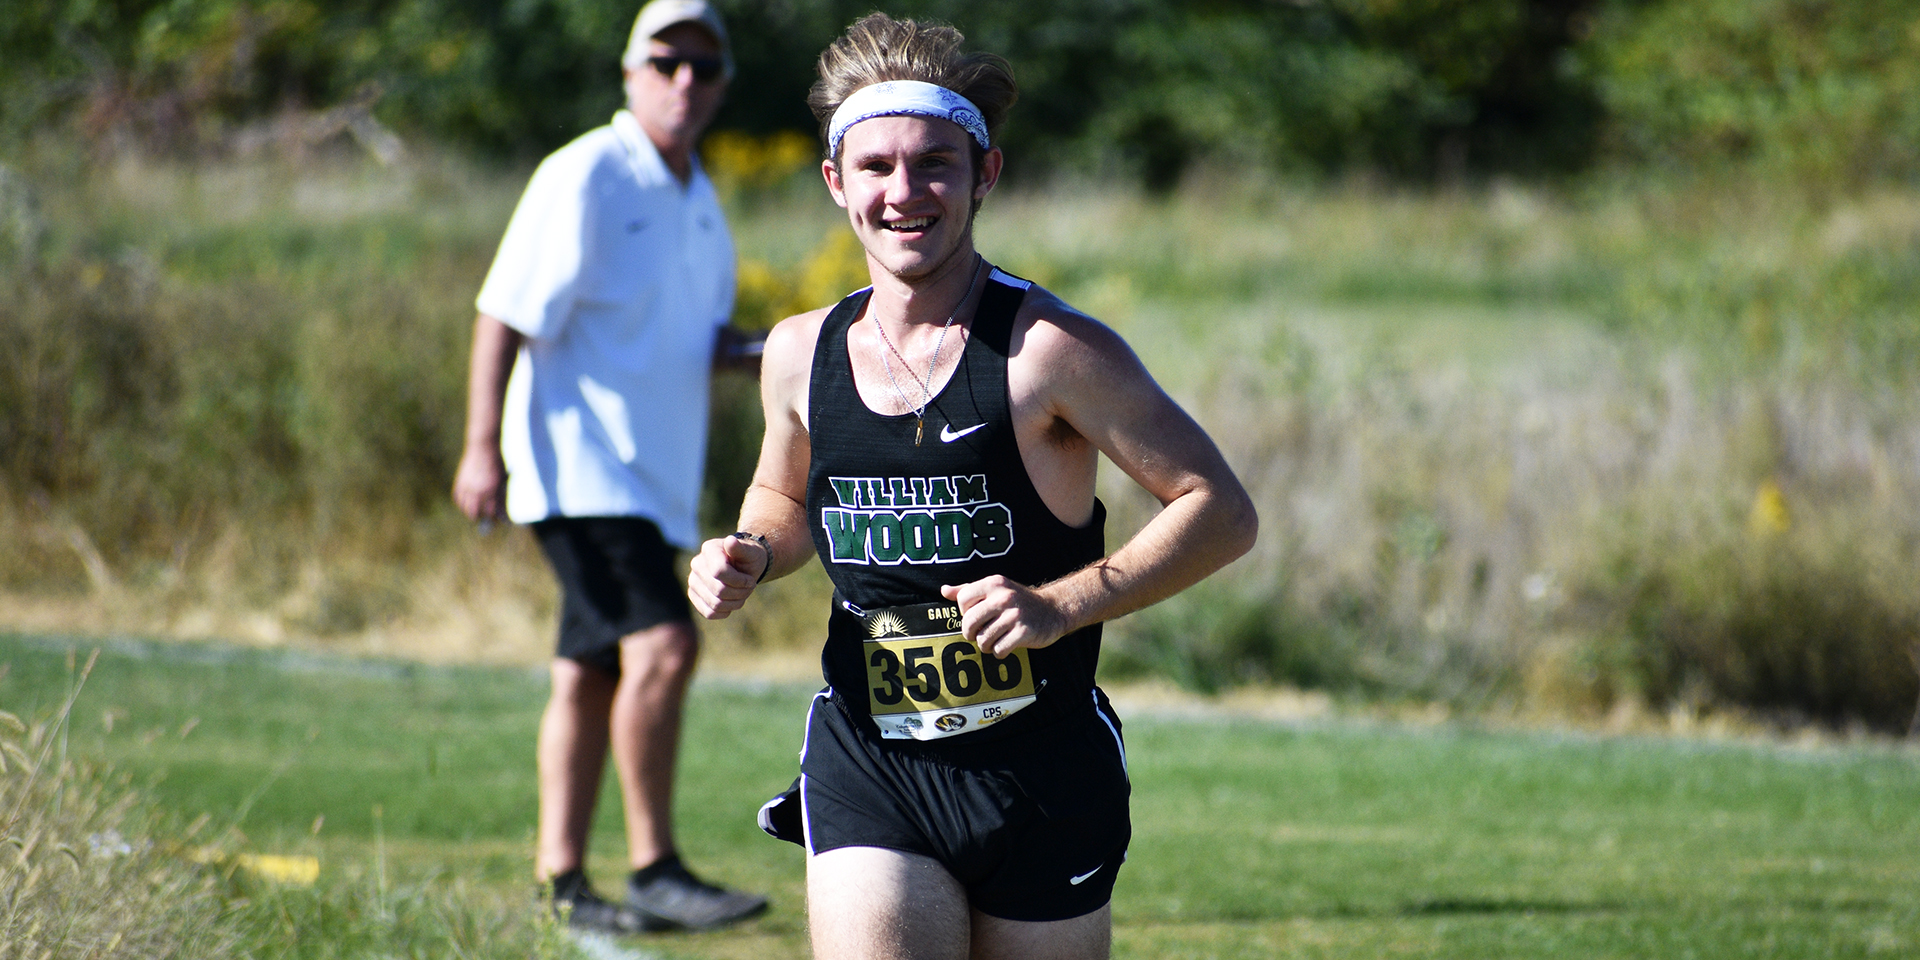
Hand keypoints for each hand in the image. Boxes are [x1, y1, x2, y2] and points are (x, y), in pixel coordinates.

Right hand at [451, 446, 506, 521]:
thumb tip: (500, 512)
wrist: (483, 446)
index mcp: (492, 489)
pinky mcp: (460, 481)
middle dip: (482, 519)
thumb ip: (501, 495)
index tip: (501, 522)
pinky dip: (461, 504)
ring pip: (465, 508)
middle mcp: (479, 489)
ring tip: (476, 515)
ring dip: (471, 513)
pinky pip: (458, 498)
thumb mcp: (502, 479)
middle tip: (486, 521)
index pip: (493, 512)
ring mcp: (467, 486)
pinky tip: (466, 505)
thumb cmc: (496, 463)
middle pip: (476, 513)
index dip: (497, 519)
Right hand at [688, 534, 769, 619]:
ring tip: (742, 594)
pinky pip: (709, 613)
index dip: (739, 581)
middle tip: (749, 588)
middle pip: (719, 590)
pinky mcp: (693, 596)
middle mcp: (696, 564)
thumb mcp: (751, 552)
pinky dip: (726, 611)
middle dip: (740, 593)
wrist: (743, 568)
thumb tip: (730, 541)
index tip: (750, 580)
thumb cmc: (748, 559)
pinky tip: (732, 602)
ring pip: (715, 604)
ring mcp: (693, 581)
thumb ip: (742, 548)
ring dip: (735, 603)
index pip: (720, 572)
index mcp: (709, 549)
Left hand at [940, 576, 1071, 656]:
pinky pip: (999, 650)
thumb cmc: (1019, 601)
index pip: (962, 600)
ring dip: (987, 645)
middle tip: (980, 634)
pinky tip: (1006, 645)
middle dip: (971, 634)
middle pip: (969, 623)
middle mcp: (1004, 597)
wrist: (1054, 609)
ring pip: (983, 640)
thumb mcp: (996, 589)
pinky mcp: (1024, 632)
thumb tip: (944, 590)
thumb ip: (969, 590)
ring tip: (995, 640)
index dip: (965, 613)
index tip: (977, 616)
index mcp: (994, 583)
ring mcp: (1015, 615)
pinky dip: (1000, 652)